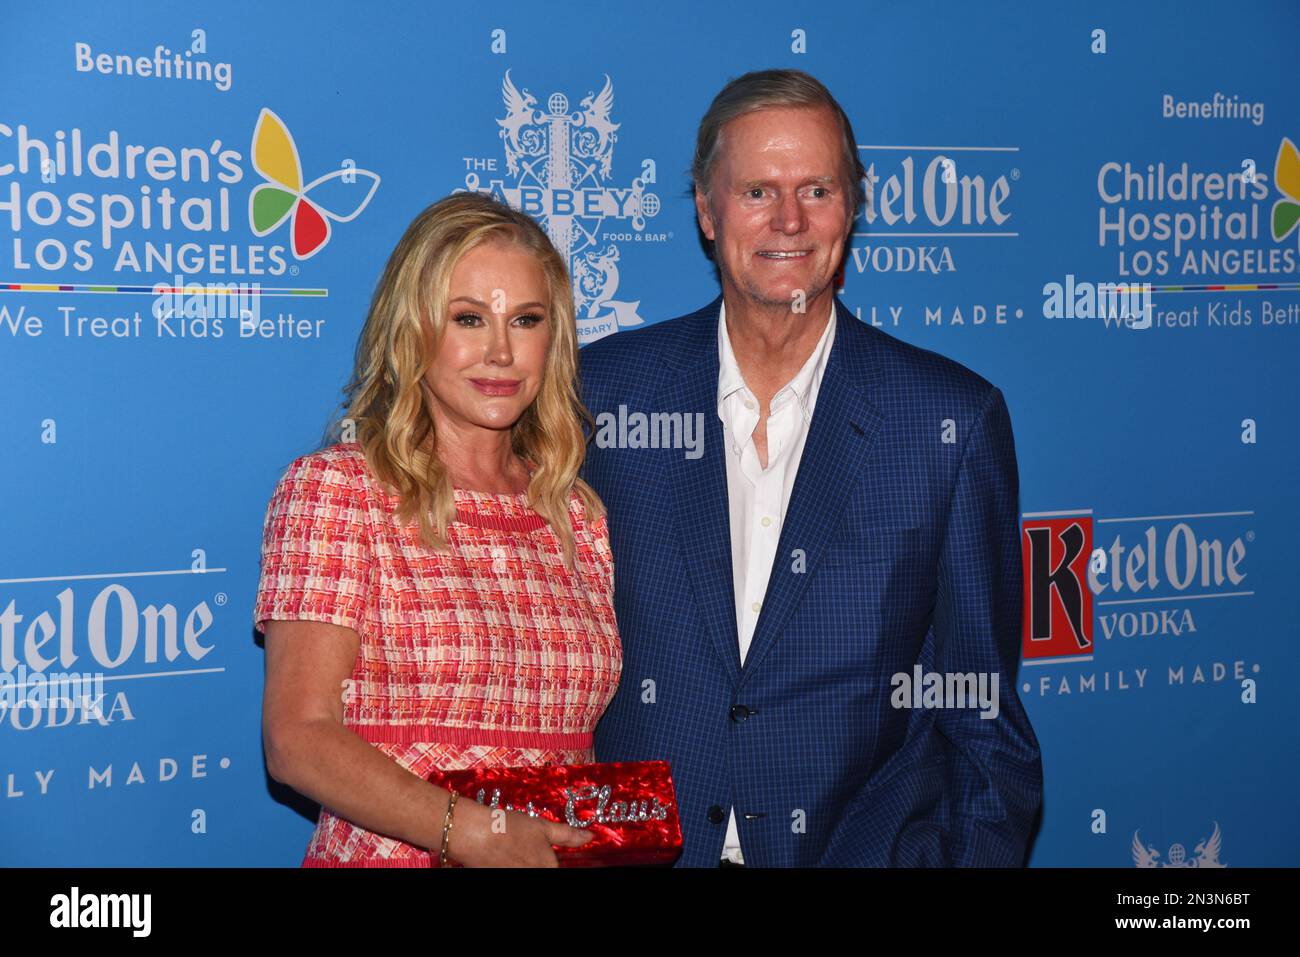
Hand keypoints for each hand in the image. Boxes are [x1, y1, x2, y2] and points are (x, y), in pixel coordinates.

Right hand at [446, 800, 593, 866]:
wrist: (474, 834)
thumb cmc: (510, 828)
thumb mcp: (542, 827)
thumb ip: (568, 835)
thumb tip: (590, 837)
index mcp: (549, 868)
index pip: (557, 869)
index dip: (552, 861)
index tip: (539, 852)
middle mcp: (534, 877)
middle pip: (544, 870)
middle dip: (537, 862)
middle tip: (524, 848)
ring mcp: (515, 880)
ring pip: (526, 871)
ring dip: (523, 863)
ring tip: (514, 852)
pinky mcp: (498, 878)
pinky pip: (511, 872)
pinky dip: (511, 865)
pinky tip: (504, 857)